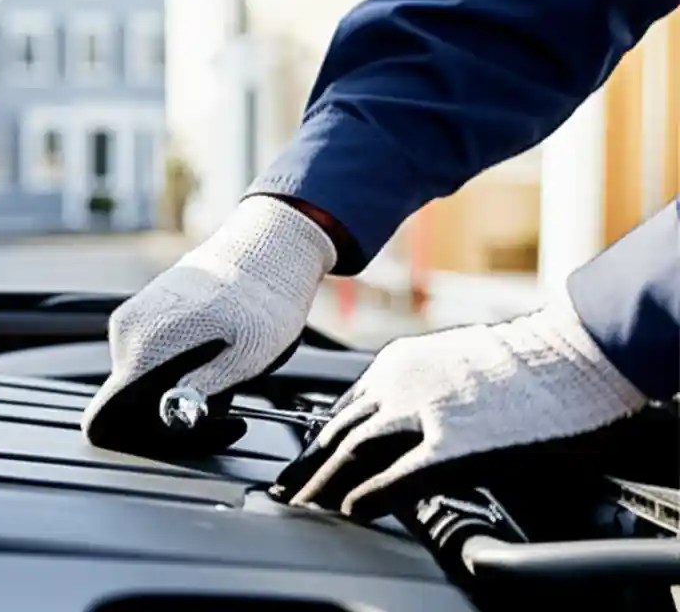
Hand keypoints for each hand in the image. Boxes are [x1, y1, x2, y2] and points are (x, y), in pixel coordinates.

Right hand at [82, 196, 336, 455]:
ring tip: (221, 376)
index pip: (109, 413)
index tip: (192, 428)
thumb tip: (174, 412)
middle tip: (223, 410)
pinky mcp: (139, 313)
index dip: (148, 435)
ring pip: (138, 381)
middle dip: (169, 413)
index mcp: (144, 343)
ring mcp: (128, 319)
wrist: (266, 248)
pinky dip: (172, 370)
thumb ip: (206, 386)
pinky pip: (144, 358)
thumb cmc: (264, 302)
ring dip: (173, 391)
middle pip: (127, 400)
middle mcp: (125, 331)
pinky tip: (211, 360)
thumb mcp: (249, 355)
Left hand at [275, 293, 648, 518]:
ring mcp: (425, 412)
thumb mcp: (451, 365)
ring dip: (323, 485)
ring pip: (353, 452)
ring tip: (304, 509)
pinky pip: (398, 476)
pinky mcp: (455, 444)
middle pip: (336, 432)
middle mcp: (400, 383)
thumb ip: (416, 393)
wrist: (578, 353)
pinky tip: (353, 512)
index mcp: (397, 363)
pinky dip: (370, 496)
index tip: (302, 465)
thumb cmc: (527, 363)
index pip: (340, 410)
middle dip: (307, 468)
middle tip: (285, 494)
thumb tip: (396, 428)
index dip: (317, 444)